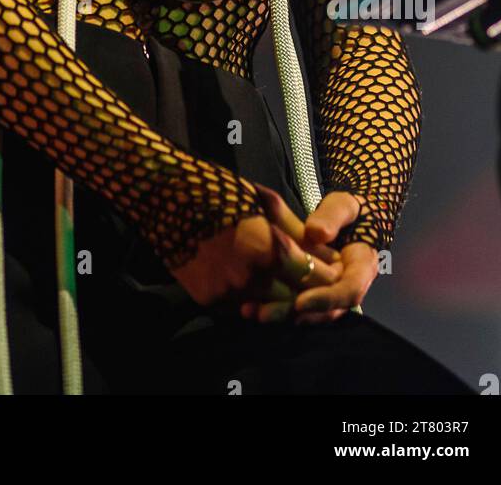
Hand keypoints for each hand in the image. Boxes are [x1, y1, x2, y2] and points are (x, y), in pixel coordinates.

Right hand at [169, 187, 341, 313]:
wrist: (164, 197)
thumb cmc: (217, 191)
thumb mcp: (261, 204)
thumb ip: (292, 231)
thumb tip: (321, 252)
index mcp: (268, 249)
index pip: (312, 275)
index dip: (326, 273)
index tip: (336, 270)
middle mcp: (250, 277)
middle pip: (293, 298)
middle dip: (308, 291)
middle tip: (316, 284)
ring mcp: (227, 292)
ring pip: (267, 308)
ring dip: (280, 300)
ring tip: (287, 287)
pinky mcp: (208, 300)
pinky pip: (240, 308)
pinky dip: (251, 302)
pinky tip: (255, 290)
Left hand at [239, 189, 378, 324]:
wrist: (349, 219)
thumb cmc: (347, 210)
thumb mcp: (344, 205)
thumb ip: (332, 216)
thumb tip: (317, 233)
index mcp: (362, 267)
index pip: (349, 291)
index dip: (324, 299)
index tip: (299, 303)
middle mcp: (347, 286)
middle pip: (324, 310)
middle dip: (292, 313)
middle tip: (261, 313)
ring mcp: (331, 293)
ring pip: (309, 313)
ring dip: (280, 314)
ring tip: (249, 311)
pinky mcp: (313, 292)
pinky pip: (297, 306)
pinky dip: (275, 306)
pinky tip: (250, 304)